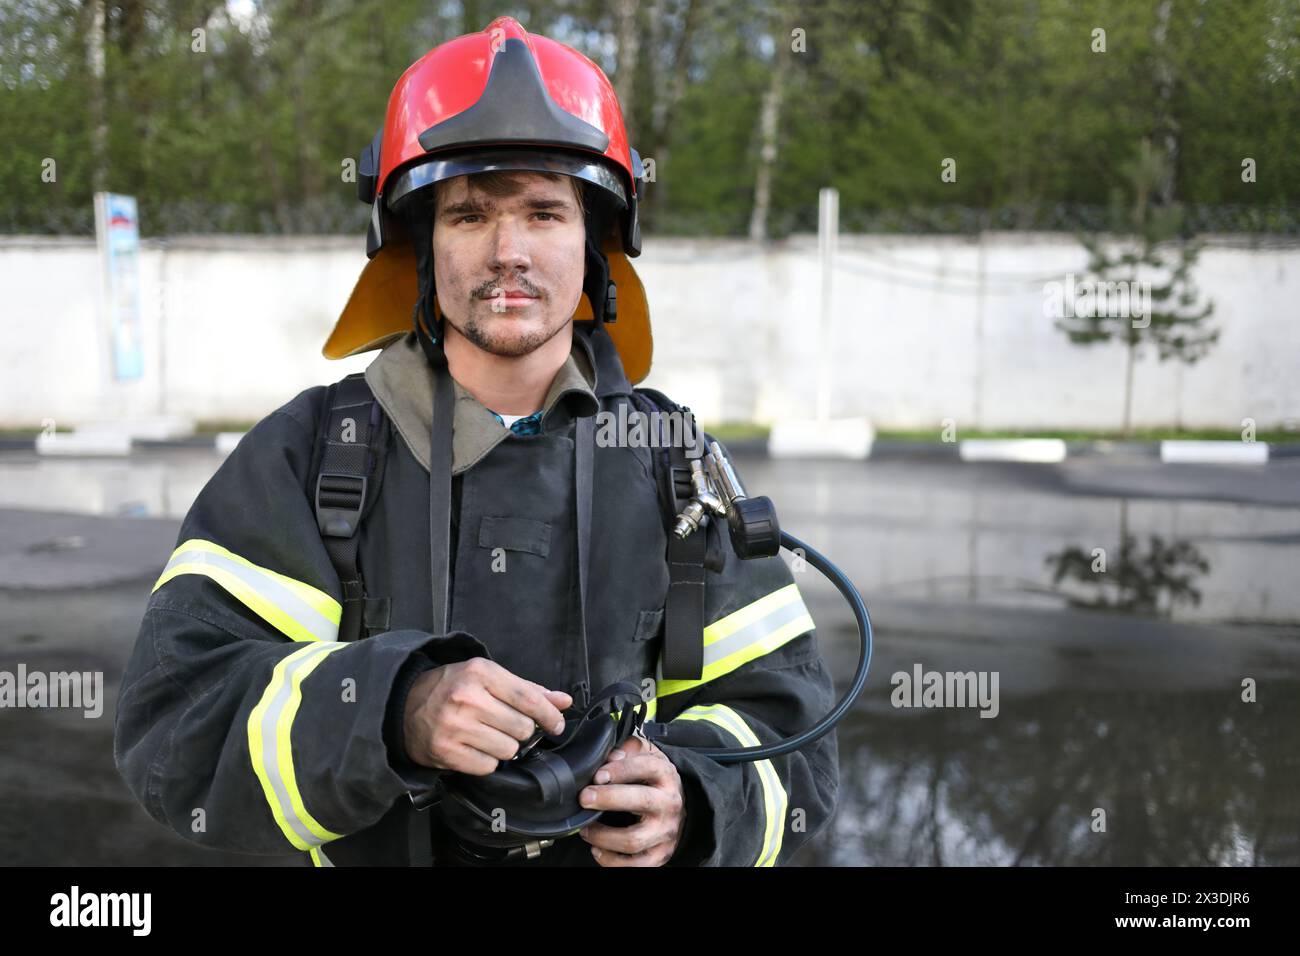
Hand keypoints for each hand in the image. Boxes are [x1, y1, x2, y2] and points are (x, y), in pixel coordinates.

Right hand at [403, 657, 571, 774]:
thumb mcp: (487, 677)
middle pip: (521, 727)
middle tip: (509, 727)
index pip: (528, 698)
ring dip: (505, 747)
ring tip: (489, 736)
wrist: (404, 706)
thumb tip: (563, 702)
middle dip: (522, 731)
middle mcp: (467, 698)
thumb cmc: (451, 688)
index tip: (556, 724)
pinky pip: (488, 766)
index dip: (549, 715)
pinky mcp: (446, 751)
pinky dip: (488, 761)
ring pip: (508, 750)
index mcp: (480, 673)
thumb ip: (527, 689)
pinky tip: (476, 748)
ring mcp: (455, 726)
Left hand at [578, 735, 685, 866]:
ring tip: (585, 829)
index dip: (620, 770)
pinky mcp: (660, 855)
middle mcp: (669, 804)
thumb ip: (629, 750)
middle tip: (584, 798)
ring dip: (602, 835)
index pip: (646, 767)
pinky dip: (611, 861)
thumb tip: (610, 756)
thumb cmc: (655, 781)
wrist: (681, 808)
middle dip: (608, 799)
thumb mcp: (649, 757)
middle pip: (640, 801)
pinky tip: (597, 849)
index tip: (597, 774)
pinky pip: (635, 865)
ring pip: (632, 839)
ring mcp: (666, 832)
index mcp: (666, 776)